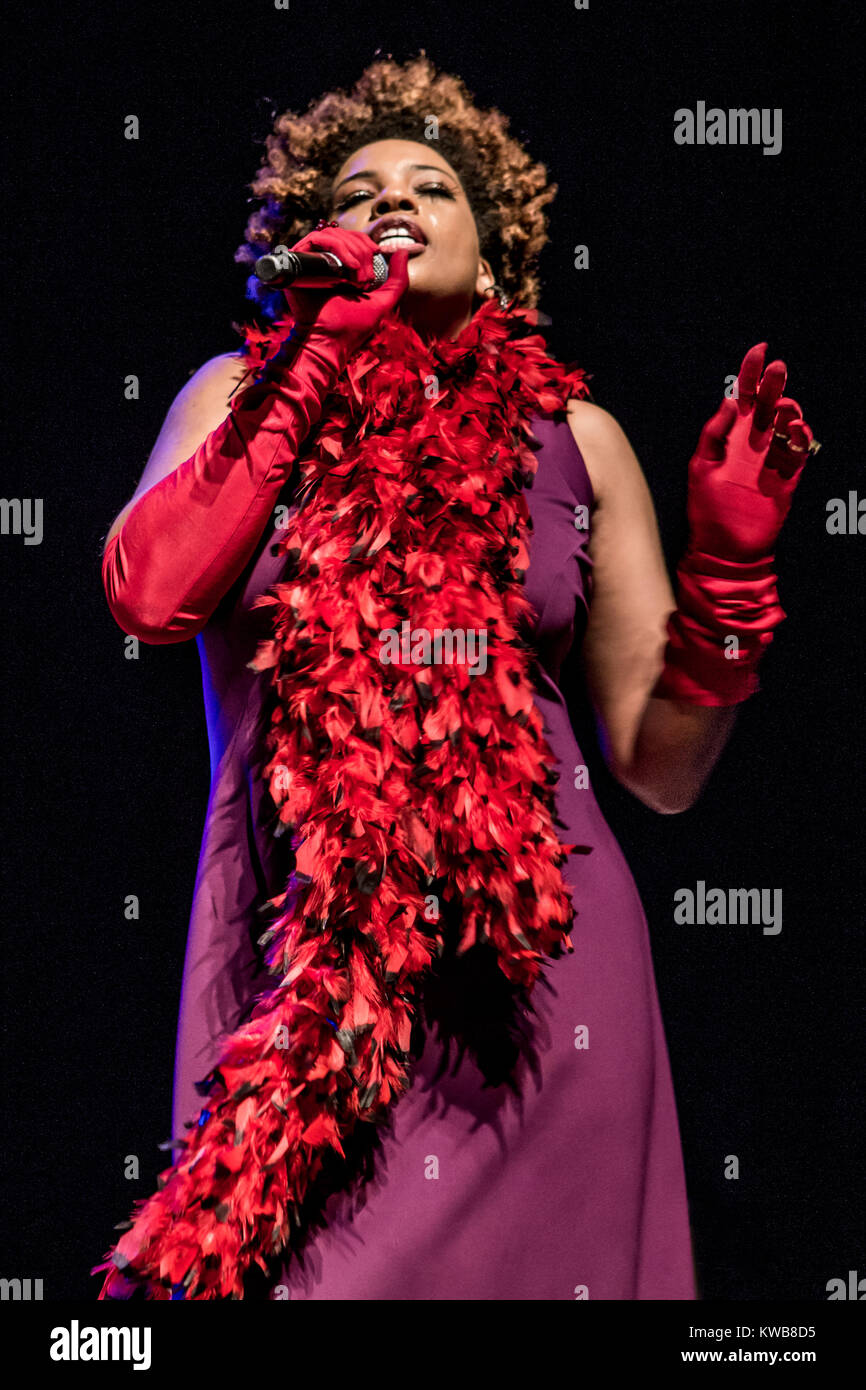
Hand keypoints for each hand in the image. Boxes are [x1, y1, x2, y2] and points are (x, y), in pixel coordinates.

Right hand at [281, 224, 410, 356]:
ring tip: (358, 275)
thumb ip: (397, 281)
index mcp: (340, 267)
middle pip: (344, 234)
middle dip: (362, 249)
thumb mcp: (383, 302)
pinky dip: (337, 247)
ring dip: (352, 250)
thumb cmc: (352, 327)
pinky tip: (349, 267)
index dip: (365, 241)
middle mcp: (323, 262)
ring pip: (332, 234)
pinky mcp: (297, 263)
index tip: (377, 253)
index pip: (351, 238)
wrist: (329, 341)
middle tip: (366, 276)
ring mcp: (310, 262)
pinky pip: (316, 239)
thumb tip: (403, 252)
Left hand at [685, 343, 817, 562]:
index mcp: (731, 437)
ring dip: (787, 410)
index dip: (751, 372)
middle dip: (774, 383)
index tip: (759, 350)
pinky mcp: (787, 479)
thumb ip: (714, 434)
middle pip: (768, 404)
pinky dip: (801, 438)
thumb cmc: (706, 511)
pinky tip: (795, 429)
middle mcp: (753, 444)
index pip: (742, 396)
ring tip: (782, 407)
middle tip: (778, 369)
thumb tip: (728, 400)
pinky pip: (799, 453)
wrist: (724, 551)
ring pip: (786, 425)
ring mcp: (771, 460)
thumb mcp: (701, 468)